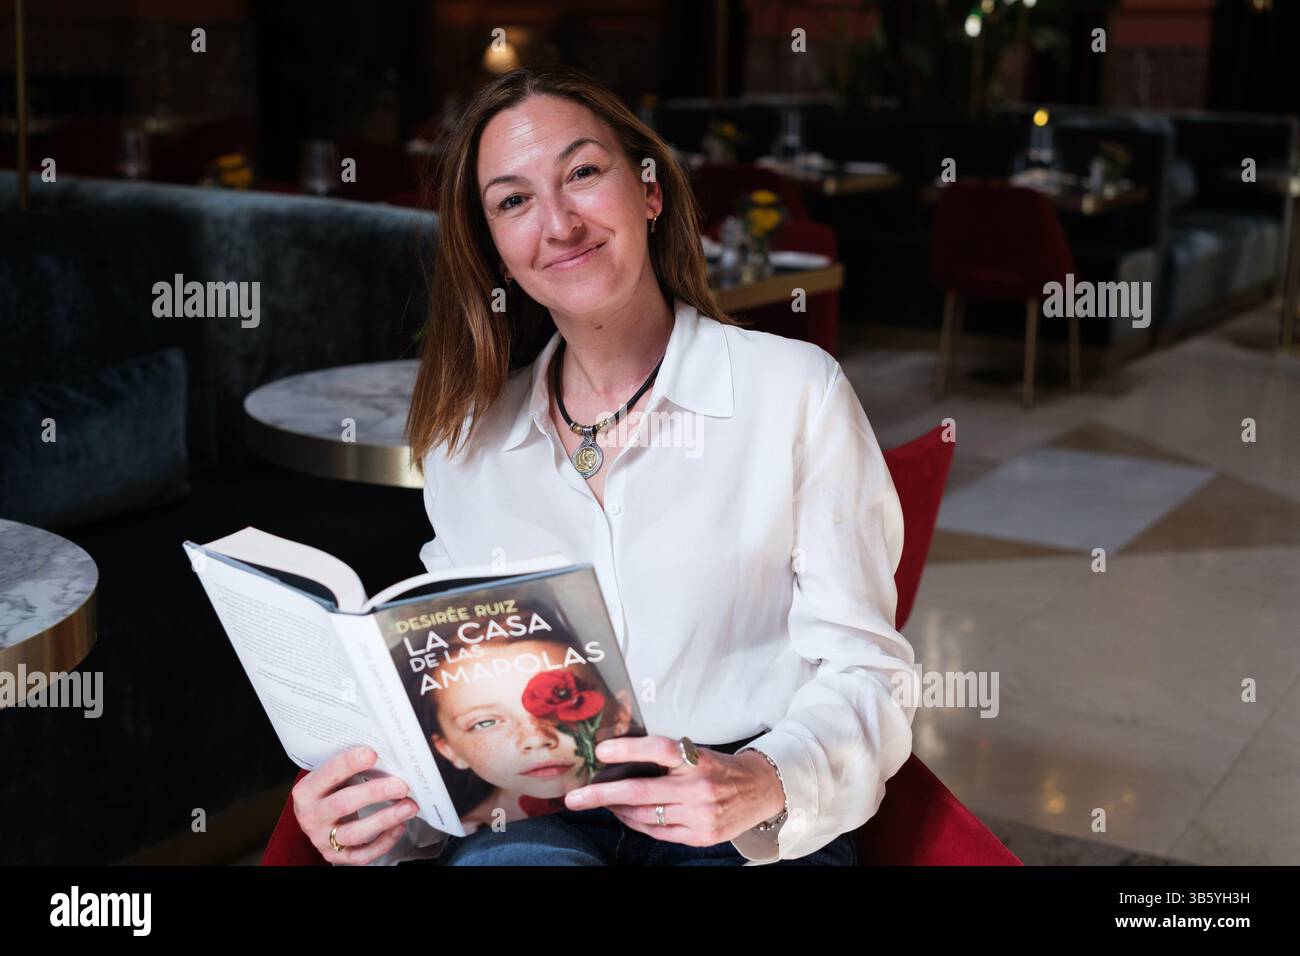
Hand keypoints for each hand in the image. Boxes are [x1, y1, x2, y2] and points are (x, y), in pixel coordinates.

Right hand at [291, 745, 420, 864]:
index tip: (372, 754)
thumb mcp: (329, 777)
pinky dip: (384, 841)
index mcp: (307, 791)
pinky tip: (399, 826)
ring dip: (385, 819)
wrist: (314, 818)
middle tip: (401, 785)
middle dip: (375, 793)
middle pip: (343, 804)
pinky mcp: (336, 856)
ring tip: (409, 807)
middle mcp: (311, 817)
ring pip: (355, 833)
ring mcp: (322, 839)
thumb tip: (385, 754)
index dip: (349, 763)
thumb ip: (349, 768)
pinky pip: (362, 854)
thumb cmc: (328, 791)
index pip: (328, 775)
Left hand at [562, 736, 784, 846]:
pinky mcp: (701, 835)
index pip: (658, 749)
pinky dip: (636, 823)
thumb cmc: (720, 766)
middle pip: (641, 790)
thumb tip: (618, 758)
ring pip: (645, 815)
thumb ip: (666, 756)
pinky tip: (624, 814)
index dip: (628, 748)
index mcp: (698, 759)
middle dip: (602, 794)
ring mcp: (700, 815)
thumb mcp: (698, 752)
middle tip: (574, 797)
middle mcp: (699, 787)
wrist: (760, 790)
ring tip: (598, 803)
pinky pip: (658, 831)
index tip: (601, 751)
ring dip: (616, 809)